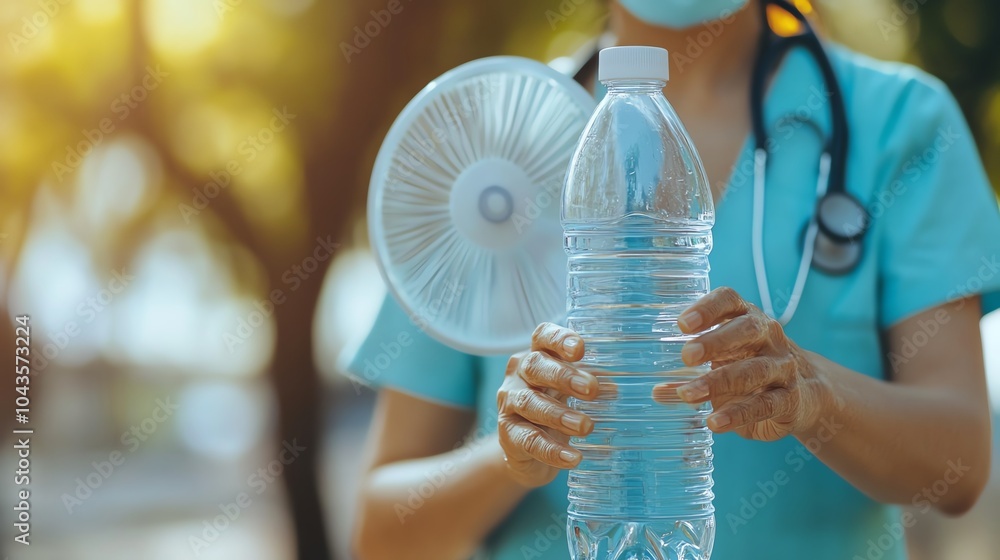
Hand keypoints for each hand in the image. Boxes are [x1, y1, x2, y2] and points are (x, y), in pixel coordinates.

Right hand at [497, 323, 597, 487]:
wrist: (527, 452)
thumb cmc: (555, 408)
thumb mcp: (573, 392)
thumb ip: (591, 385)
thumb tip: (614, 387)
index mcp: (537, 355)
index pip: (542, 337)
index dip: (559, 339)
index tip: (580, 349)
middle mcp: (518, 375)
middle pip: (535, 366)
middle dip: (563, 376)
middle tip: (591, 389)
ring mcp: (509, 404)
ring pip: (530, 403)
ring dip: (559, 415)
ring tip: (586, 426)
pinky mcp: (508, 435)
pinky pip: (529, 440)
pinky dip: (552, 450)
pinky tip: (573, 457)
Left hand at [661, 287, 829, 440]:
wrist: (806, 394)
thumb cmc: (751, 369)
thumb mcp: (722, 364)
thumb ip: (689, 376)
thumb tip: (656, 392)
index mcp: (747, 318)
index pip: (730, 301)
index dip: (708, 308)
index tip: (682, 323)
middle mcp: (769, 337)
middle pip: (746, 329)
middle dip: (715, 341)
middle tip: (686, 356)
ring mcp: (783, 367)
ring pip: (755, 370)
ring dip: (719, 382)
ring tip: (688, 394)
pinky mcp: (790, 398)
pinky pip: (765, 404)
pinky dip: (739, 413)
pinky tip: (715, 421)